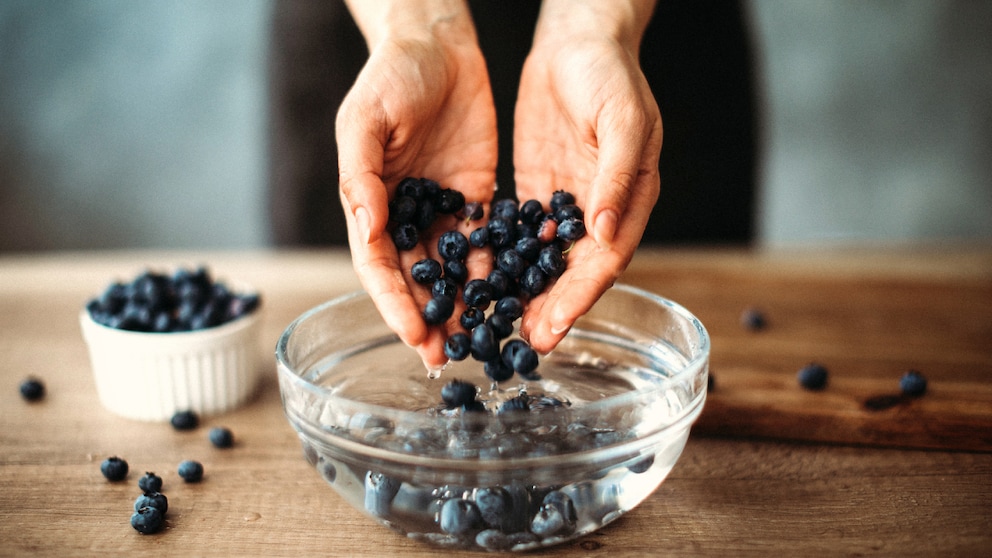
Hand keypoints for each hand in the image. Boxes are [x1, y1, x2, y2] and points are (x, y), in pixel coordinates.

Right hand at [336, 1, 496, 366]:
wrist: (437, 42)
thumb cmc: (391, 75)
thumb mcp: (365, 120)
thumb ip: (360, 176)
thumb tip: (367, 232)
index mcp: (369, 202)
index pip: (378, 265)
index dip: (394, 303)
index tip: (415, 334)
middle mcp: (404, 215)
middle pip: (414, 279)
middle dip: (428, 318)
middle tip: (447, 357)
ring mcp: (441, 209)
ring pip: (451, 270)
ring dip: (461, 306)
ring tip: (478, 339)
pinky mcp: (475, 197)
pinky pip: (485, 242)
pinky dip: (493, 271)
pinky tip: (506, 297)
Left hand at [513, 0, 662, 352]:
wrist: (576, 40)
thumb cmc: (610, 74)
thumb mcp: (622, 119)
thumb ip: (617, 176)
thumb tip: (605, 232)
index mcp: (630, 199)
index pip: (604, 261)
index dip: (579, 297)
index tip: (553, 327)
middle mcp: (600, 211)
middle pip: (575, 273)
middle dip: (550, 309)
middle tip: (521, 343)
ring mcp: (567, 205)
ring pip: (546, 263)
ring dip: (527, 296)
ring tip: (499, 326)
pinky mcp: (538, 193)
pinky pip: (521, 236)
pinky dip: (507, 263)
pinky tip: (484, 285)